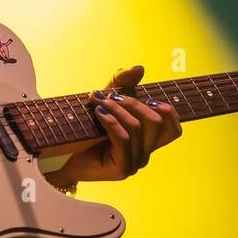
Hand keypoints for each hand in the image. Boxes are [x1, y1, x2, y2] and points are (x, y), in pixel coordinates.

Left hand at [50, 65, 183, 184]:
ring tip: (97, 101)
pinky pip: (123, 139)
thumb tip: (140, 68)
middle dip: (133, 103)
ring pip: (136, 128)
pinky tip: (98, 113)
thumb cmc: (87, 127)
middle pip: (156, 123)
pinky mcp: (120, 169)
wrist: (63, 153)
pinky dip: (110, 121)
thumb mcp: (108, 99)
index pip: (174, 129)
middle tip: (110, 95)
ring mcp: (134, 163)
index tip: (148, 98)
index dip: (168, 111)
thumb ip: (123, 83)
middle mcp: (144, 153)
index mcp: (147, 140)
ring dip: (116, 109)